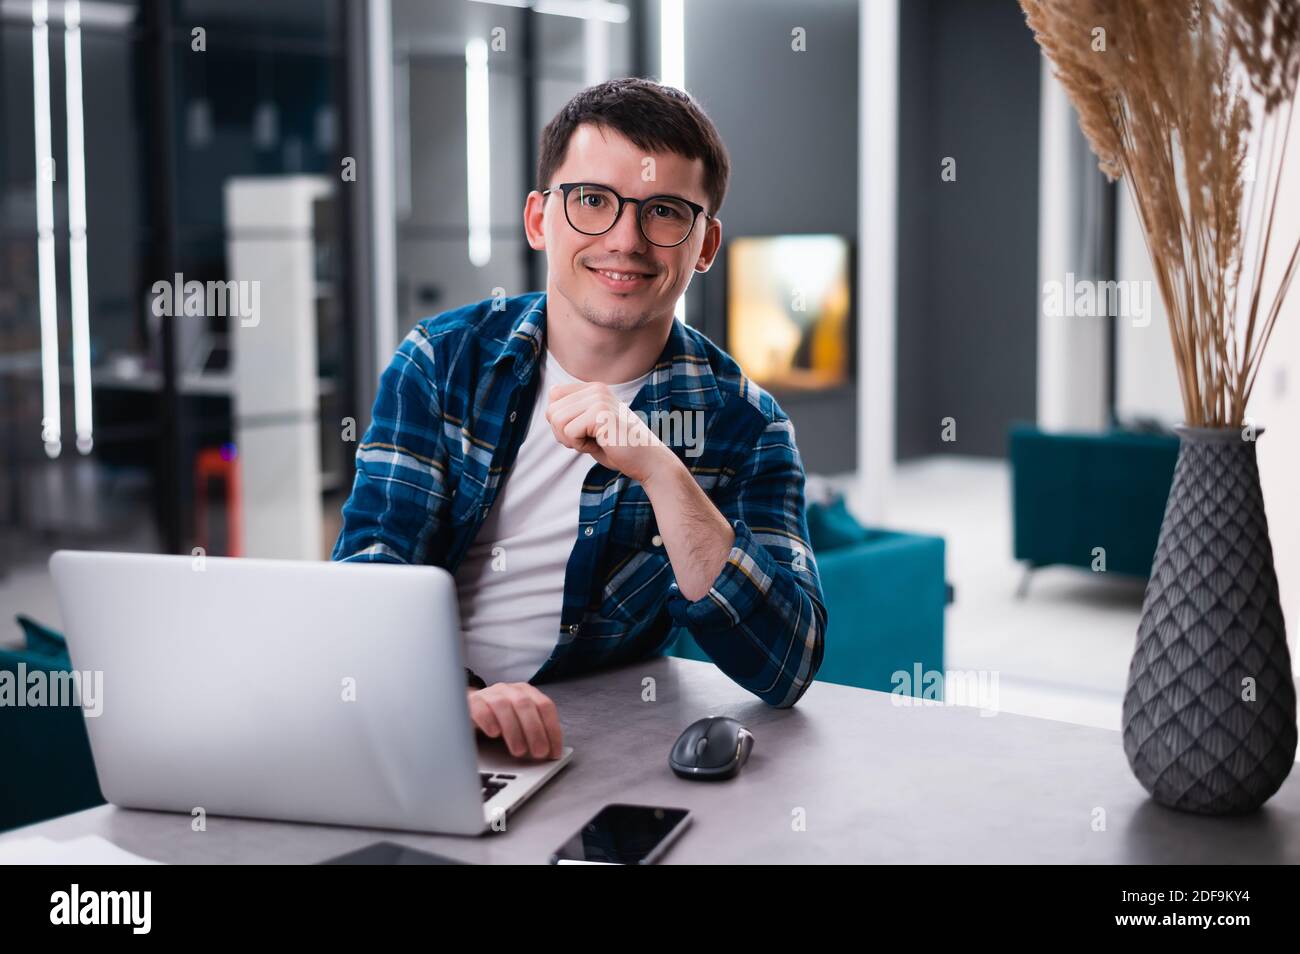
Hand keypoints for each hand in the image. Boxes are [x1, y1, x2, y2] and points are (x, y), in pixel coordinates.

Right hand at [466, 682, 562, 759]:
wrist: (470, 709)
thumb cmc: (500, 720)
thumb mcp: (520, 724)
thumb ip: (534, 734)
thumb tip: (550, 754)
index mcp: (527, 692)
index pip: (545, 706)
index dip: (552, 730)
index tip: (554, 752)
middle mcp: (510, 690)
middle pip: (525, 705)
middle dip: (535, 731)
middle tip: (539, 753)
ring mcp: (490, 694)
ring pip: (503, 706)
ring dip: (514, 730)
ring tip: (519, 751)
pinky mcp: (471, 702)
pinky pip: (480, 707)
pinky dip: (488, 720)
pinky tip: (494, 733)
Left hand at [544, 381, 679, 483]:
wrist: (647, 461)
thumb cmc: (618, 448)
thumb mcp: (590, 427)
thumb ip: (572, 414)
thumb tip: (549, 404)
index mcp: (594, 388)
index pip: (554, 396)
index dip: (560, 420)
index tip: (582, 431)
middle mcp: (596, 389)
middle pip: (552, 410)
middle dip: (563, 433)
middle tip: (587, 440)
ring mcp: (599, 399)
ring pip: (557, 420)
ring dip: (571, 440)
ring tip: (594, 442)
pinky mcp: (601, 414)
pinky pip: (569, 432)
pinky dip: (580, 446)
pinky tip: (600, 445)